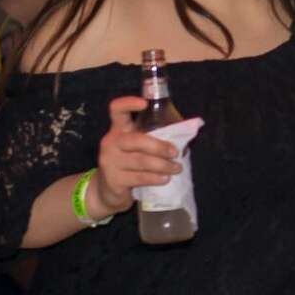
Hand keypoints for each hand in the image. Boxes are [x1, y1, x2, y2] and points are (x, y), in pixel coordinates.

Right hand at [93, 96, 180, 213]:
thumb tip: (187, 132)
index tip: (144, 103)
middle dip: (159, 146)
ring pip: (140, 161)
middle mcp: (111, 142)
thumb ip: (154, 137)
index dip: (128, 104)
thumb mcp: (138, 147)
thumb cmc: (130, 163)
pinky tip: (165, 179)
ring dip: (163, 165)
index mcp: (119, 129)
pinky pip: (139, 178)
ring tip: (177, 168)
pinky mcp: (113, 180)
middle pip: (135, 140)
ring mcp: (109, 161)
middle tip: (176, 153)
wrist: (108, 191)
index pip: (117, 110)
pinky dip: (155, 178)